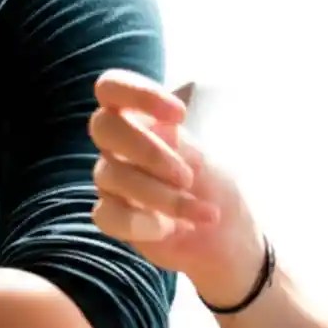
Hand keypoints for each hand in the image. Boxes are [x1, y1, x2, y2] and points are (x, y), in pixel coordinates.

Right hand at [88, 70, 266, 306]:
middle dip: (148, 151)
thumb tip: (161, 132)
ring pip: (111, 175)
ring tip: (198, 211)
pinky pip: (107, 214)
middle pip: (103, 126)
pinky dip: (143, 223)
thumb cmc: (216, 190)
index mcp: (142, 119)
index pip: (112, 87)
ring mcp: (112, 181)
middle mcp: (120, 146)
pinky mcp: (111, 216)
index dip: (139, 93)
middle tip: (186, 177)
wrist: (225, 239)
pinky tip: (169, 229)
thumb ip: (180, 145)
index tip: (180, 115)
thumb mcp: (209, 162)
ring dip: (161, 195)